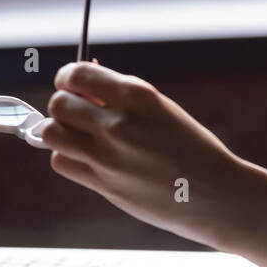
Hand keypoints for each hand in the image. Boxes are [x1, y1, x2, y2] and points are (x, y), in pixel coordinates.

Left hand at [41, 62, 245, 249]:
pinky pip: (62, 161)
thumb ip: (123, 98)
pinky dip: (68, 157)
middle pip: (58, 104)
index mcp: (138, 95)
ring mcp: (109, 155)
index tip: (71, 84)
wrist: (215, 192)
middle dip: (64, 104)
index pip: (78, 74)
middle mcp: (119, 122)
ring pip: (51, 133)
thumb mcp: (162, 110)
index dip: (68, 78)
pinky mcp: (104, 183)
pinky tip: (88, 157)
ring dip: (60, 130)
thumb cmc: (192, 148)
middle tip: (78, 113)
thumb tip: (82, 87)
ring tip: (79, 135)